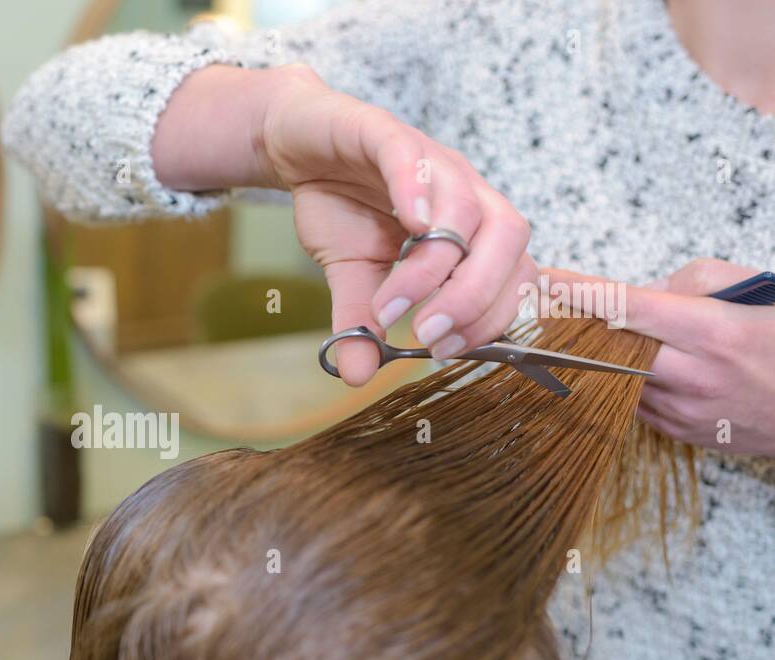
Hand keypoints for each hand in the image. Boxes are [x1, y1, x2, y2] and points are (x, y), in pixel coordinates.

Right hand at [256, 65, 536, 384]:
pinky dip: (417, 189)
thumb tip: (356, 374)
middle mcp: (461, 191)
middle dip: (474, 297)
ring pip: (466, 206)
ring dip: (436, 264)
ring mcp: (428, 160)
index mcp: (467, 228)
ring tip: (394, 303)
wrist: (299, 146)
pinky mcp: (384, 133)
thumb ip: (361, 321)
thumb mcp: (349, 275)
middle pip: (508, 239)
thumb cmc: (339, 205)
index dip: (489, 318)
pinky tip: (407, 222)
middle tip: (428, 335)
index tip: (447, 350)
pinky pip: (412, 157)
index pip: (511, 273)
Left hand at [545, 260, 774, 454]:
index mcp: (712, 331)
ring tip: (598, 337)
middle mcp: (693, 375)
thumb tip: (644, 294)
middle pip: (606, 349)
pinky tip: (633, 367)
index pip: (626, 307)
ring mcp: (684, 411)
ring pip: (615, 378)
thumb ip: (692, 283)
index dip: (579, 292)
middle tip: (552, 310)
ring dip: (602, 356)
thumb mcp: (752, 289)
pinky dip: (625, 382)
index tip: (543, 280)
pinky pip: (633, 402)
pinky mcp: (680, 433)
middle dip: (576, 328)